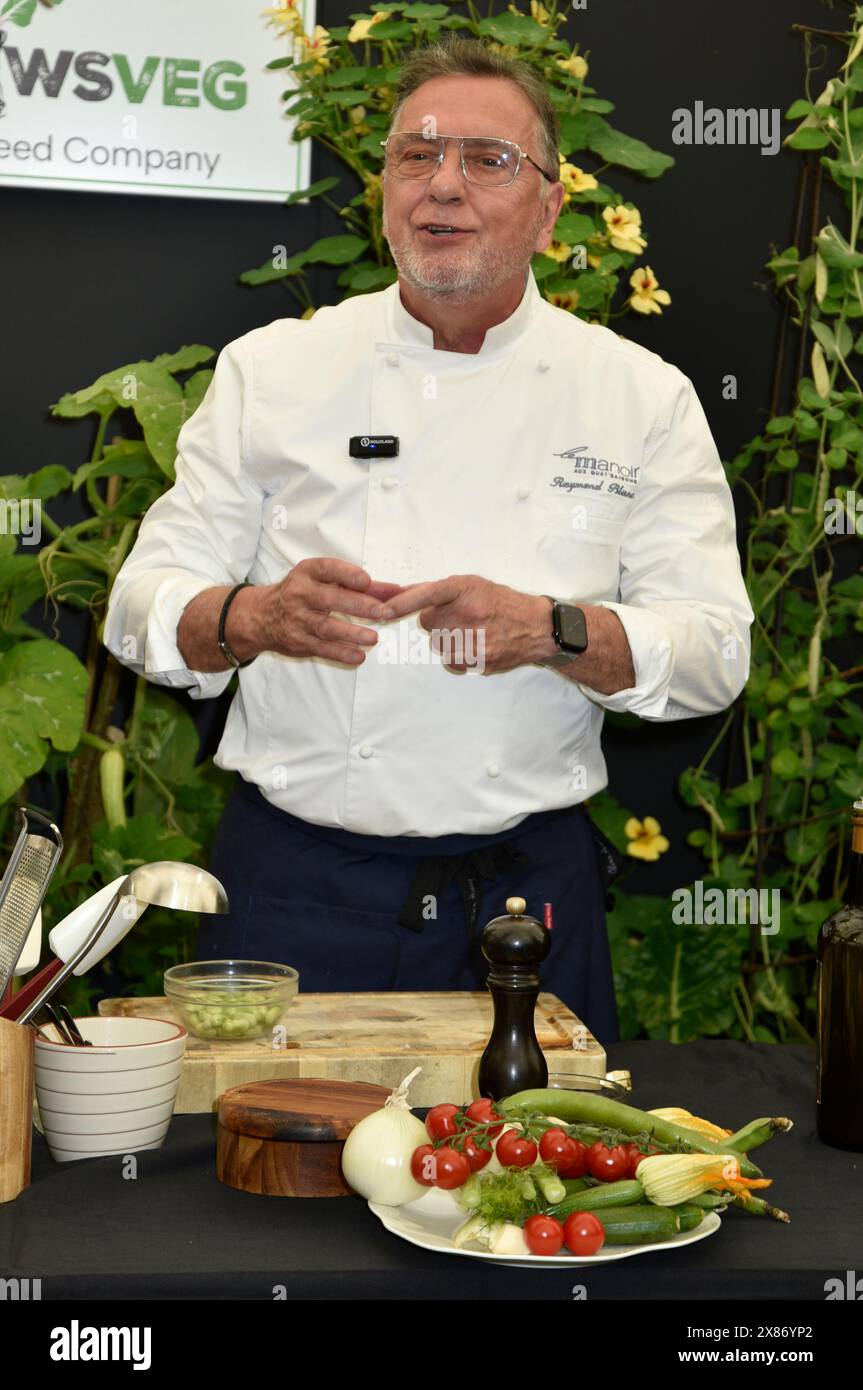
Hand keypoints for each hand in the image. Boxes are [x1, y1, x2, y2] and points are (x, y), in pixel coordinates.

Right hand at [261, 558, 405, 666]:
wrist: (262, 617)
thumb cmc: (303, 593)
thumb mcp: (324, 581)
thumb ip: (360, 586)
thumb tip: (397, 591)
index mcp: (307, 573)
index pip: (327, 569)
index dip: (347, 574)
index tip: (367, 580)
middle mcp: (299, 594)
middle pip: (329, 599)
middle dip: (356, 605)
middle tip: (381, 612)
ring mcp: (297, 620)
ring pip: (325, 627)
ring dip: (351, 633)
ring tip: (373, 638)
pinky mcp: (298, 641)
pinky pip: (321, 648)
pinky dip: (341, 653)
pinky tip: (359, 656)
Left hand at [379, 575, 556, 673]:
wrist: (537, 627)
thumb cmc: (501, 602)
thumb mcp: (473, 585)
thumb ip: (435, 590)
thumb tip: (397, 592)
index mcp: (466, 589)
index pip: (427, 594)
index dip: (401, 604)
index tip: (381, 612)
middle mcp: (469, 612)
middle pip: (429, 622)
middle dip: (438, 620)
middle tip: (461, 616)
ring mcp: (474, 639)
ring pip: (439, 644)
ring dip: (448, 639)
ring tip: (473, 632)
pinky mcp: (479, 661)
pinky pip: (451, 661)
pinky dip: (458, 655)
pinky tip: (477, 645)